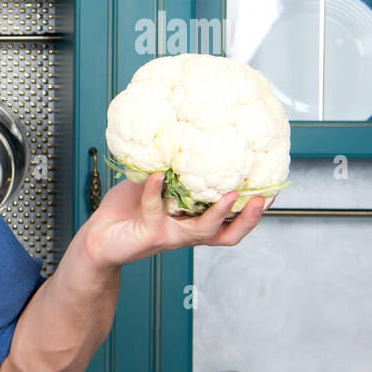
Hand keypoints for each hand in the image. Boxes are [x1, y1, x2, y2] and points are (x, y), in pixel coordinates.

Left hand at [82, 172, 267, 271]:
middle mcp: (187, 232)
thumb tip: (183, 135)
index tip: (273, 189)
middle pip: (229, 234)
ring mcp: (171, 235)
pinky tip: (157, 175)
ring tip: (229, 193)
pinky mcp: (150, 234)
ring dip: (218, 212)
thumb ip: (171, 168)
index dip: (253, 211)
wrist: (98, 236)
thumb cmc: (128, 211)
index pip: (232, 221)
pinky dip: (156, 191)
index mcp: (194, 222)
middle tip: (264, 200)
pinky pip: (156, 211)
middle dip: (249, 219)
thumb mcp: (155, 185)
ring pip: (204, 231)